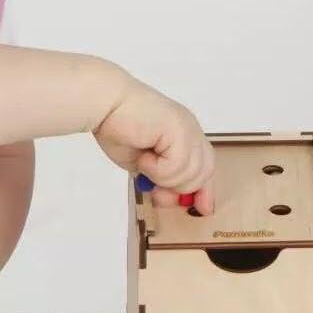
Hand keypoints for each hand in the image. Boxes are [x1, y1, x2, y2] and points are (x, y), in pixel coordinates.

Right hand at [93, 77, 215, 213]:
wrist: (106, 103)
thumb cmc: (116, 126)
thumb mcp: (143, 161)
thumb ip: (160, 176)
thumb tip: (170, 196)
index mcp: (185, 133)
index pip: (206, 166)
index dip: (205, 190)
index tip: (203, 208)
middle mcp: (191, 130)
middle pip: (203, 173)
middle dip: (178, 187)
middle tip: (153, 186)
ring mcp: (188, 130)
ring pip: (190, 175)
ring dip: (162, 177)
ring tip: (143, 161)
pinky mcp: (180, 131)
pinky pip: (176, 167)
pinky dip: (156, 168)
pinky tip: (143, 154)